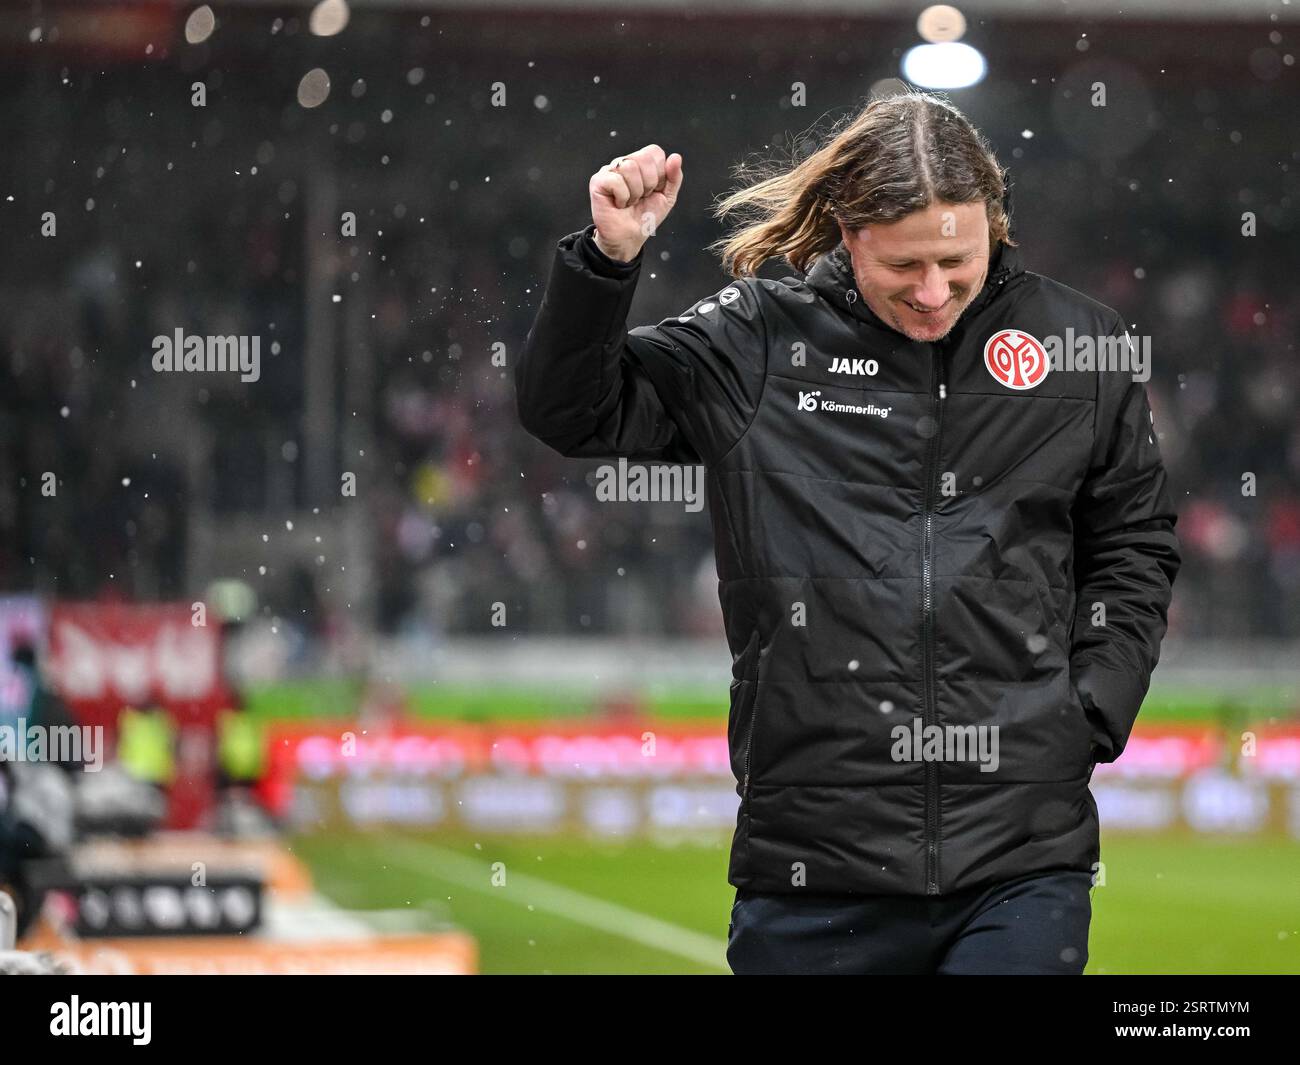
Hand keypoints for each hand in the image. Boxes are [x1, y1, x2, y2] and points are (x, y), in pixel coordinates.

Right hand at [588, 144, 682, 262]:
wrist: (629, 238)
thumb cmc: (644, 218)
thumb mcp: (666, 197)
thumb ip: (674, 177)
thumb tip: (676, 157)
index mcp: (640, 164)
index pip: (654, 152)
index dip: (659, 174)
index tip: (653, 191)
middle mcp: (624, 163)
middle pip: (643, 158)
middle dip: (648, 184)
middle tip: (641, 198)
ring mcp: (609, 170)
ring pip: (629, 167)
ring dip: (635, 192)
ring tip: (629, 202)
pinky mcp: (598, 181)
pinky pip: (616, 181)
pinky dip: (622, 197)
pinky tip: (619, 204)